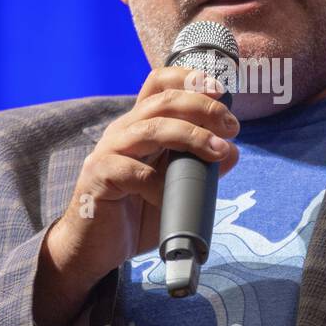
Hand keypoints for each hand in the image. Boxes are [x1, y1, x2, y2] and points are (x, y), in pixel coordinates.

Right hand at [35, 67, 240, 325]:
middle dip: (202, 107)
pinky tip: (170, 194)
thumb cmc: (135, 213)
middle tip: (230, 126)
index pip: (159, 84)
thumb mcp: (174, 187)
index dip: (189, 78)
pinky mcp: (99, 178)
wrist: (94, 248)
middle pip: (162, 101)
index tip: (219, 89)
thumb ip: (199, 169)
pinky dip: (158, 182)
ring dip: (189, 135)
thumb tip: (231, 152)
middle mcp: (123, 131)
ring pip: (150, 128)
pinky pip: (132, 171)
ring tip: (217, 150)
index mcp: (140, 126)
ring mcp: (109, 153)